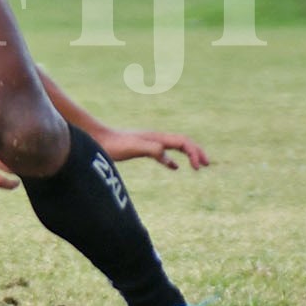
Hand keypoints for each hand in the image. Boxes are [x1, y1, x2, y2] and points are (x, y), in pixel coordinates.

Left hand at [94, 126, 209, 170]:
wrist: (97, 138)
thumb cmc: (113, 144)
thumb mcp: (133, 148)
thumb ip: (152, 150)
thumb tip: (169, 158)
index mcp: (157, 138)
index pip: (182, 142)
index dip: (194, 153)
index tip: (199, 168)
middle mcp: (156, 138)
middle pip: (183, 142)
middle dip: (196, 152)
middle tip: (207, 164)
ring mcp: (150, 142)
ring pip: (175, 146)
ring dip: (188, 154)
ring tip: (198, 165)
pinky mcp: (143, 148)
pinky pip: (164, 152)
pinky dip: (173, 160)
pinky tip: (174, 167)